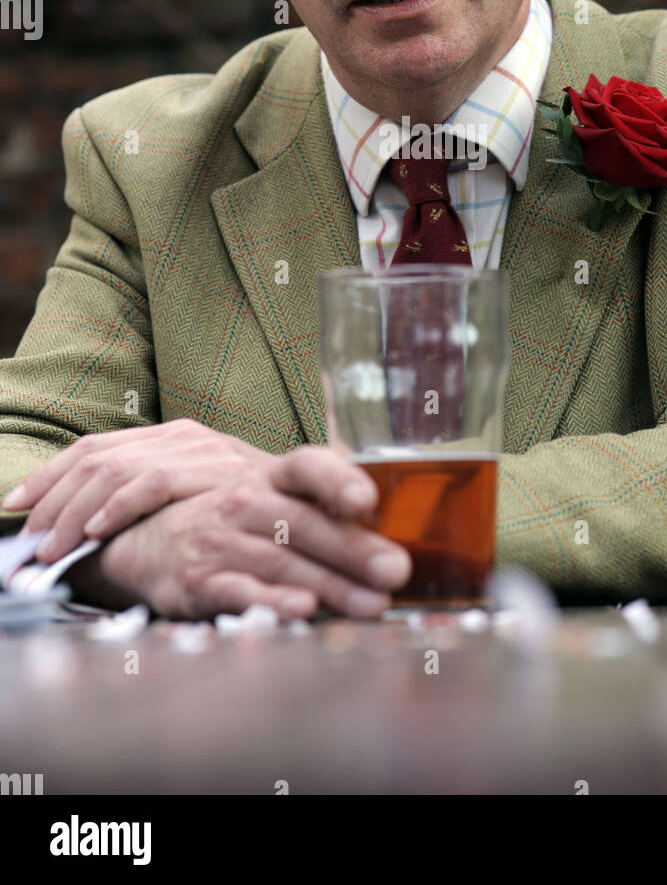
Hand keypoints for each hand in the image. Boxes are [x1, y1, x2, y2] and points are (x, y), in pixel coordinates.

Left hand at [5, 419, 273, 561]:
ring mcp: (197, 447)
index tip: (16, 504)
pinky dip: (118, 505)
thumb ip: (159, 498)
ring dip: (74, 512)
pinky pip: (151, 481)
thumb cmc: (257, 511)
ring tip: (53, 549)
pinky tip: (96, 530)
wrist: (319, 498)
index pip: (93, 448)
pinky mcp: (212, 466)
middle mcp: (180, 434)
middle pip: (94, 459)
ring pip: (113, 470)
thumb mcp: (202, 497)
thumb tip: (95, 521)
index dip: (50, 475)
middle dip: (52, 500)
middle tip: (30, 543)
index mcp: (170, 436)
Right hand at [68, 445, 409, 620]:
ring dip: (332, 584)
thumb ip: (322, 507)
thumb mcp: (269, 500)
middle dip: (354, 549)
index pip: (306, 466)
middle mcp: (244, 503)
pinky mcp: (199, 581)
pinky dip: (272, 601)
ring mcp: (219, 541)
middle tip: (397, 570)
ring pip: (282, 562)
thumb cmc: (229, 522)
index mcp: (269, 478)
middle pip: (304, 523)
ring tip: (373, 603)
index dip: (337, 479)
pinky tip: (305, 610)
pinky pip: (240, 591)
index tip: (368, 500)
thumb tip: (391, 530)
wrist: (144, 542)